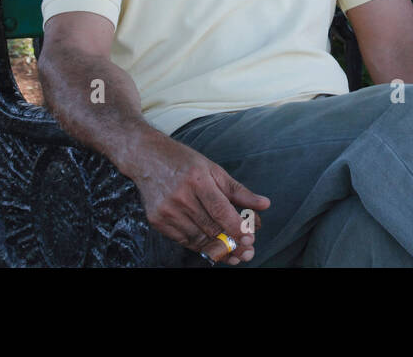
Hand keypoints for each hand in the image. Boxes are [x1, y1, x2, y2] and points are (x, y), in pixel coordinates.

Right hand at [132, 135, 270, 264]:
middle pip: (211, 227)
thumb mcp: (215, 170)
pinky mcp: (157, 221)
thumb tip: (265, 205)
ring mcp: (166, 210)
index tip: (250, 238)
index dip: (237, 227)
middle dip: (232, 242)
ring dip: (218, 249)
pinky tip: (213, 247)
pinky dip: (200, 246)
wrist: (147, 158)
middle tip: (247, 251)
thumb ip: (239, 191)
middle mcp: (180, 196)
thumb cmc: (185, 162)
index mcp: (198, 179)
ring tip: (234, 254)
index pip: (221, 210)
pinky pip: (184, 240)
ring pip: (198, 238)